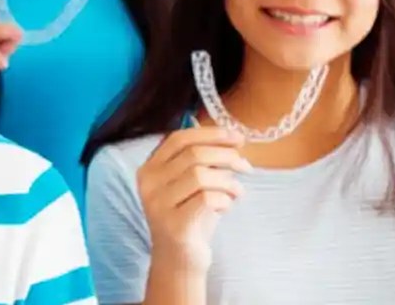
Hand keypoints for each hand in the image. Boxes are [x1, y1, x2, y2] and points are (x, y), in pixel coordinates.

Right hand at [136, 126, 250, 271]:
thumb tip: (231, 136)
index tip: (237, 138)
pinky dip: (224, 200)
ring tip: (237, 191)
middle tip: (245, 166)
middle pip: (193, 155)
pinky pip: (206, 199)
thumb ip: (202, 160)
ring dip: (227, 181)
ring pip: (200, 175)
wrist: (179, 260)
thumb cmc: (190, 217)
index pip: (179, 139)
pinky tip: (226, 208)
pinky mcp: (174, 225)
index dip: (210, 134)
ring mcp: (159, 205)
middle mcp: (149, 184)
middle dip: (226, 156)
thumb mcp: (191, 184)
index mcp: (150, 168)